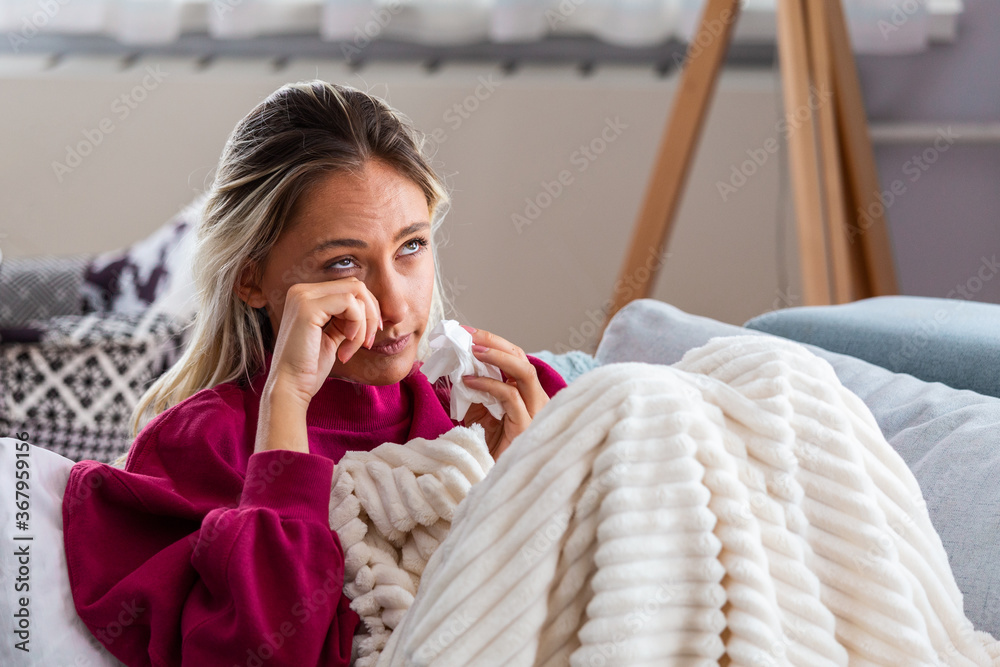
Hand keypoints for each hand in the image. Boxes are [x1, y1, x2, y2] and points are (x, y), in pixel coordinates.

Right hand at [266, 278, 381, 408]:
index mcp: (306, 295)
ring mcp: (302, 296)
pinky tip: (345, 347)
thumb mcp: (332, 335)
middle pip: (355, 286)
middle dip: (371, 314)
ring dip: (364, 324)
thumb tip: (371, 307)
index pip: (350, 287)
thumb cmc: (311, 366)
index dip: (369, 310)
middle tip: (368, 342)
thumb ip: (345, 318)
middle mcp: (301, 291)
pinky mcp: (307, 307)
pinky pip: (350, 304)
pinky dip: (357, 327)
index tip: (370, 336)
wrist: (291, 387)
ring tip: (351, 349)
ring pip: (356, 294)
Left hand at [458, 325, 548, 459]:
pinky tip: (467, 381)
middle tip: (468, 334)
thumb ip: (474, 387)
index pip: (514, 357)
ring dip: (496, 357)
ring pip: (524, 373)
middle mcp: (535, 398)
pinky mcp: (526, 426)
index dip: (492, 342)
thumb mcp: (478, 409)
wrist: (488, 476)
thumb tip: (457, 362)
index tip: (466, 332)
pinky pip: (510, 397)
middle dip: (494, 343)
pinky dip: (488, 385)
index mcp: (525, 391)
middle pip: (521, 359)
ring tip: (472, 349)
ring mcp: (534, 411)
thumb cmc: (486, 445)